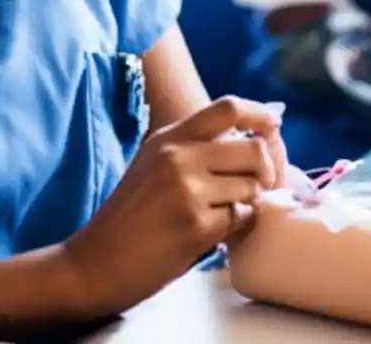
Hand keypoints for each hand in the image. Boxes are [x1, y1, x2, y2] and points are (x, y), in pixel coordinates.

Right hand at [62, 97, 283, 317]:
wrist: (95, 262)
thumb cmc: (130, 218)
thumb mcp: (153, 165)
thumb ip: (194, 150)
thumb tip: (251, 143)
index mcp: (168, 138)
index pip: (227, 108)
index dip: (260, 115)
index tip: (274, 126)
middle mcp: (178, 157)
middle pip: (253, 149)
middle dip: (264, 171)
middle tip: (256, 188)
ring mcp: (186, 190)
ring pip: (252, 187)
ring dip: (247, 203)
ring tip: (222, 214)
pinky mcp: (194, 225)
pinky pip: (240, 219)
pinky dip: (235, 227)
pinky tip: (210, 233)